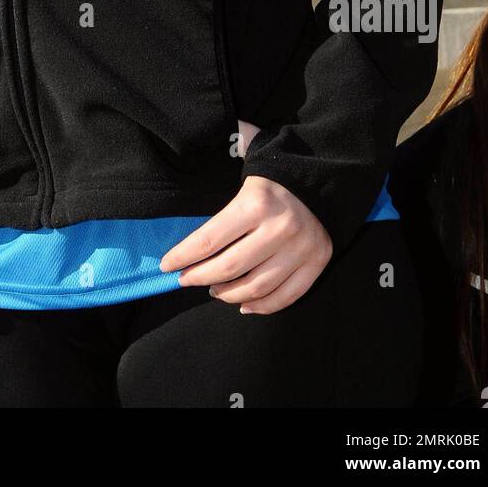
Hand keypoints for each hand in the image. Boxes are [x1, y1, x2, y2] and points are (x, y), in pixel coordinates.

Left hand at [159, 175, 332, 313]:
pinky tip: (244, 304)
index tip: (167, 266)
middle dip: (200, 277)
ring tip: (214, 290)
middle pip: (229, 268)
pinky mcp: (317, 263)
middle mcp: (279, 228)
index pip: (209, 240)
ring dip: (228, 295)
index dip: (183, 256)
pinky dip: (261, 307)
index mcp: (255, 204)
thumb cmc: (271, 183)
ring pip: (256, 288)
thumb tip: (189, 234)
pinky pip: (285, 297)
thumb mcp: (245, 180)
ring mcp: (301, 249)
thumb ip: (221, 205)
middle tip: (187, 279)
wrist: (320, 180)